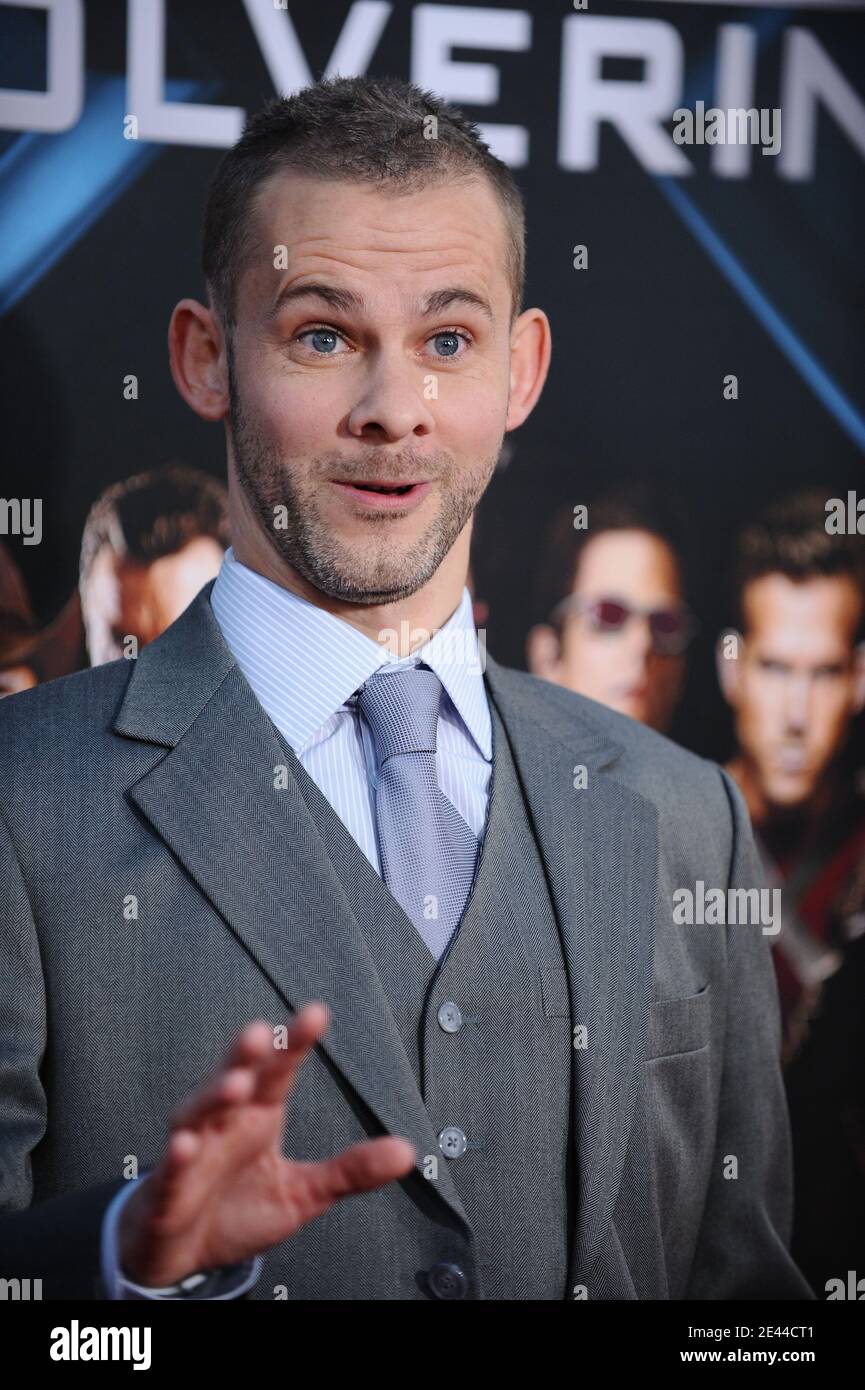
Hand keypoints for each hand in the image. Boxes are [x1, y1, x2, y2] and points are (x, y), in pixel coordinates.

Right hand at [117, 1003, 415, 1286]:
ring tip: (236, 1084)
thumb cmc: (239, 1208)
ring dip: (213, 1095)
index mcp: (259, 1115)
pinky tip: (185, 1144)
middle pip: (234, 1078)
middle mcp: (225, 1123)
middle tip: (262, 1033)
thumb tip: (408, 1151)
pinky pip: (171, 1169)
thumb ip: (351, 1169)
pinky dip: (177, 1156)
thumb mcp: (304, 1192)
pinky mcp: (169, 1189)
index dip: (295, 1043)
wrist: (185, 1252)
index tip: (316, 1013)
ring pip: (198, 1114)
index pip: (280, 1071)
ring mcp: (193, 1152)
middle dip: (246, 1055)